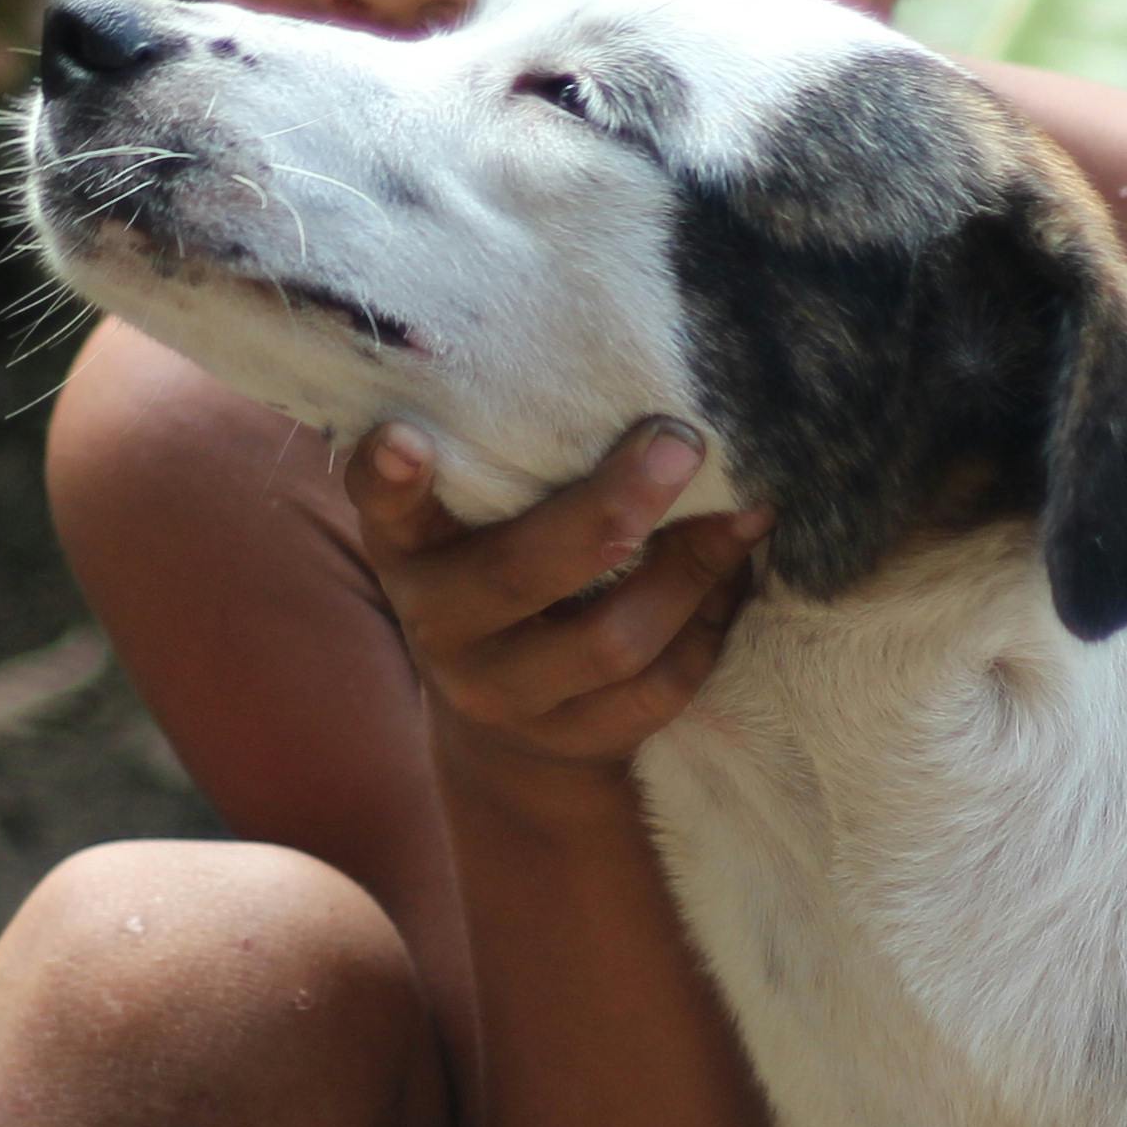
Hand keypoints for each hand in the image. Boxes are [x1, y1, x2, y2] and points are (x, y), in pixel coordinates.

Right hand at [348, 419, 769, 777]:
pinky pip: (661, 686)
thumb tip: (635, 387)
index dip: (390, 479)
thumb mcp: (471, 522)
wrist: (505, 730)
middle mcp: (441, 626)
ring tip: (743, 514)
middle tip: (679, 445)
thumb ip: (505, 463)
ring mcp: (505, 696)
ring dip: (691, 571)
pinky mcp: (575, 740)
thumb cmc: (498, 573)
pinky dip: (710, 624)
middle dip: (611, 509)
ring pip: (611, 642)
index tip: (405, 438)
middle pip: (521, 573)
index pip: (384, 510)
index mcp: (410, 551)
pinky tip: (733, 576)